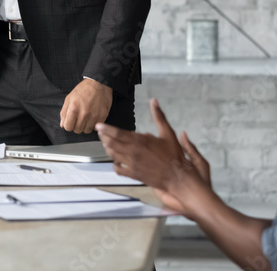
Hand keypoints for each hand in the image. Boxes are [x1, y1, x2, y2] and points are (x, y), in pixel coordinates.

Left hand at [59, 78, 112, 133]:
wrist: (98, 83)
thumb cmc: (83, 90)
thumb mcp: (69, 98)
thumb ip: (64, 112)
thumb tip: (62, 125)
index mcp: (74, 108)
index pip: (68, 127)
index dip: (68, 125)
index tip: (70, 122)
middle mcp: (84, 114)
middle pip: (77, 130)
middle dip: (76, 126)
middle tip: (78, 119)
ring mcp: (94, 116)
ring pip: (86, 131)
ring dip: (84, 126)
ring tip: (85, 118)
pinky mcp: (102, 117)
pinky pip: (95, 128)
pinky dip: (92, 124)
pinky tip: (92, 117)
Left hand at [96, 99, 208, 215]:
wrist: (178, 177)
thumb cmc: (174, 154)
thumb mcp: (168, 133)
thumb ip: (159, 116)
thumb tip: (154, 100)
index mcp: (140, 141)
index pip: (117, 133)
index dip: (106, 129)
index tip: (98, 126)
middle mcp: (133, 152)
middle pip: (111, 143)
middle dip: (104, 137)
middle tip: (100, 133)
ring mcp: (132, 164)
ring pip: (113, 155)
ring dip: (108, 148)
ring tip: (107, 143)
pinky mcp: (133, 174)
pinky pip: (118, 169)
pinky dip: (115, 164)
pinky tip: (116, 160)